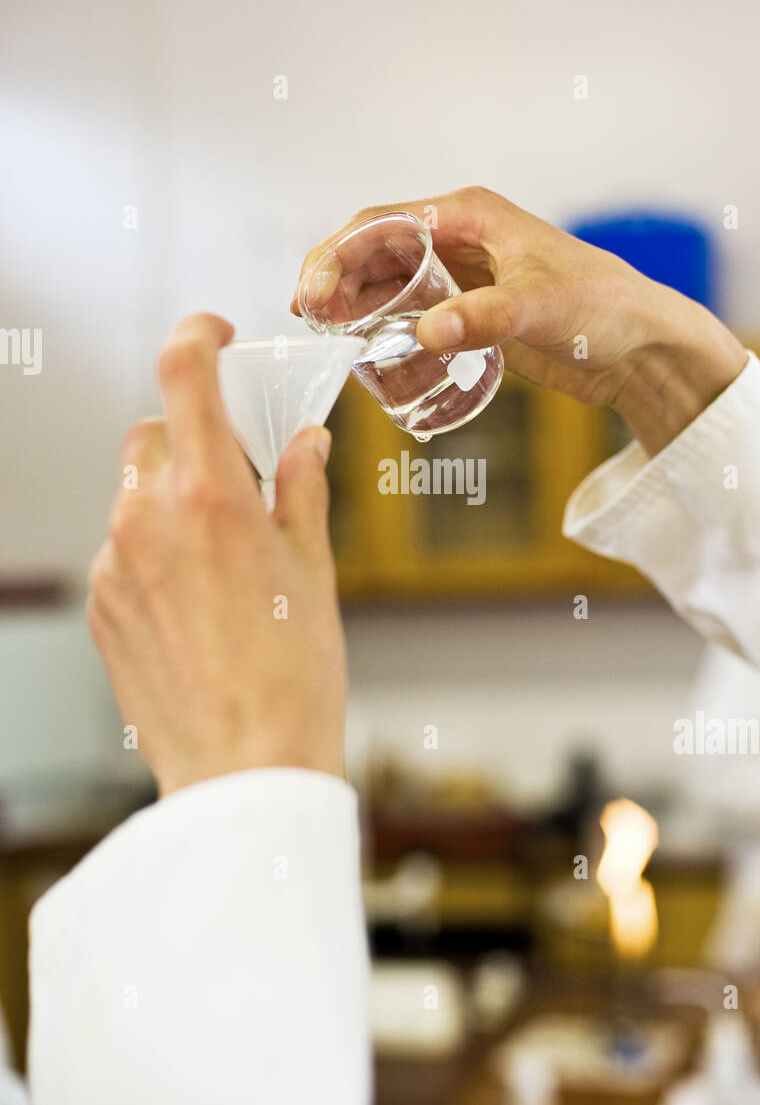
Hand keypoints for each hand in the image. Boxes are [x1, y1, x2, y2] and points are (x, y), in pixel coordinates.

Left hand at [87, 314, 346, 796]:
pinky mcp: (101, 606)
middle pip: (152, 432)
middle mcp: (149, 519)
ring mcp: (115, 564)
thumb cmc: (294, 676)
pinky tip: (197, 601)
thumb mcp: (313, 569)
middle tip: (239, 477)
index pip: (184, 373)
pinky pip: (120, 549)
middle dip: (192, 438)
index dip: (199, 335)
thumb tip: (305, 441)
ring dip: (172, 498)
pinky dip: (152, 550)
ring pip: (133, 494)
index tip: (218, 335)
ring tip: (223, 560)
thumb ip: (301, 490)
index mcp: (211, 497)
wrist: (244, 769)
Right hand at [295, 187, 746, 454]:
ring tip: (330, 336)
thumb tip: (428, 332)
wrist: (642, 347)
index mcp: (470, 215)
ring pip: (390, 284)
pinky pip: (414, 315)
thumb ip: (483, 318)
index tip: (313, 291)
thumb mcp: (543, 308)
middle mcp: (460, 238)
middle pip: (376, 252)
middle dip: (338, 281)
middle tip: (309, 319)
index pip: (382, 223)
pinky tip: (372, 352)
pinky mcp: (473, 312)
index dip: (337, 253)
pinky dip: (389, 330)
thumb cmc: (605, 308)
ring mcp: (464, 276)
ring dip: (358, 306)